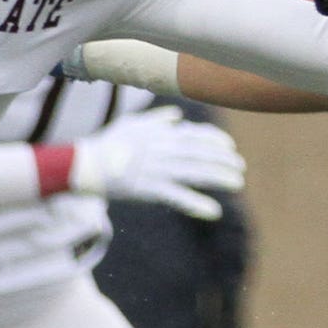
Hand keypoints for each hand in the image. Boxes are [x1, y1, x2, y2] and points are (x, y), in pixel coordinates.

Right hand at [71, 108, 245, 218]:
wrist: (86, 164)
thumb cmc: (108, 143)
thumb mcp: (132, 123)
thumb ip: (157, 119)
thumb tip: (176, 116)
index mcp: (161, 134)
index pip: (195, 134)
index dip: (215, 140)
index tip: (230, 147)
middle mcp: (163, 149)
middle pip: (201, 153)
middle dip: (223, 159)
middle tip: (240, 167)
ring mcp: (158, 169)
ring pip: (195, 172)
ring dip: (219, 177)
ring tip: (238, 183)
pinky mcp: (150, 189)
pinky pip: (178, 197)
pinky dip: (196, 204)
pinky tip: (214, 211)